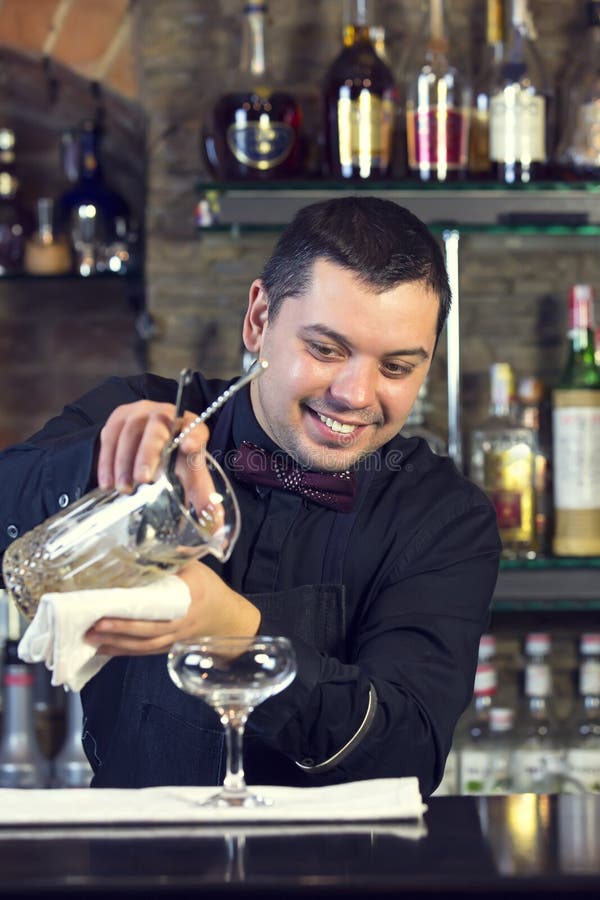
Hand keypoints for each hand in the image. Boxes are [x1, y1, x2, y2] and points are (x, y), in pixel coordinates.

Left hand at [84, 561, 260, 656]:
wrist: (229, 619)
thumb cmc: (211, 590)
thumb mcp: (198, 568)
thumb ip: (176, 557)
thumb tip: (147, 544)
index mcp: (189, 600)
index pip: (160, 607)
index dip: (136, 611)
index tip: (111, 605)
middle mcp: (181, 623)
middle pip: (148, 631)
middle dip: (119, 629)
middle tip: (93, 625)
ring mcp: (174, 639)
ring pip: (143, 645)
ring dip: (116, 643)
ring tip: (90, 637)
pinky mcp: (168, 647)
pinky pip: (144, 651)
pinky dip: (123, 651)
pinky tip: (103, 647)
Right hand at [97, 399, 214, 513]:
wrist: (146, 445)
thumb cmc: (173, 460)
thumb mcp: (188, 476)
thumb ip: (201, 497)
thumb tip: (215, 529)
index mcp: (190, 426)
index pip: (196, 427)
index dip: (194, 435)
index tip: (189, 447)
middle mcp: (166, 414)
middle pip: (158, 428)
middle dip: (149, 452)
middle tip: (142, 479)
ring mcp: (140, 412)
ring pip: (130, 430)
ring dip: (124, 461)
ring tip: (123, 489)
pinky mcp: (119, 416)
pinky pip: (110, 435)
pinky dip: (107, 460)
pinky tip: (107, 482)